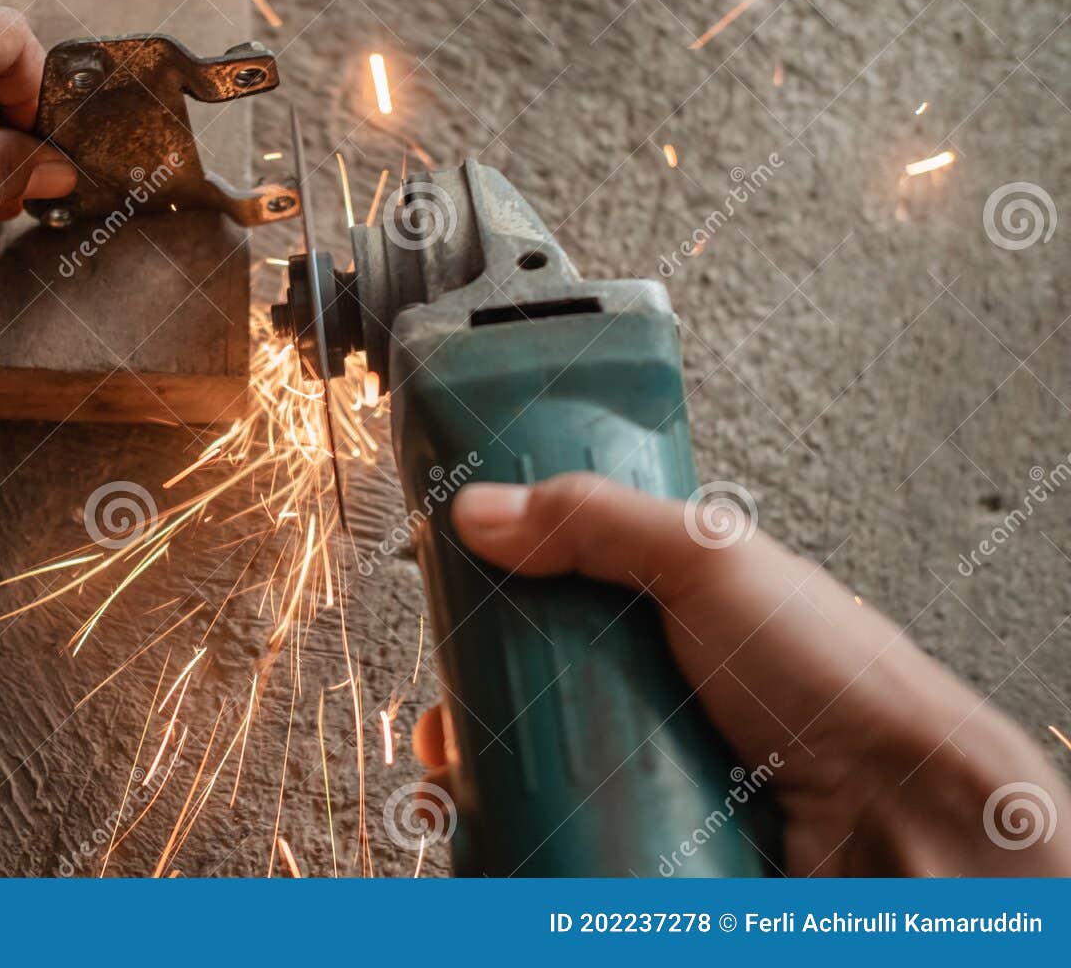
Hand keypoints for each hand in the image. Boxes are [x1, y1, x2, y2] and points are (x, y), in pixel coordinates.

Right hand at [412, 472, 1070, 875]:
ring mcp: (647, 763)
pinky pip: (559, 833)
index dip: (492, 604)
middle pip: (527, 690)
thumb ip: (597, 520)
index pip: (550, 593)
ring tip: (456, 790)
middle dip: (470, 709)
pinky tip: (491, 834)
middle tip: (446, 724)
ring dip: (479, 782)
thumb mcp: (710, 560)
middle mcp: (649, 685)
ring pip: (533, 770)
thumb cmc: (839, 679)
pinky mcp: (646, 834)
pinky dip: (514, 836)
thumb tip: (487, 509)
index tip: (445, 615)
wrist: (900, 812)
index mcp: (662, 606)